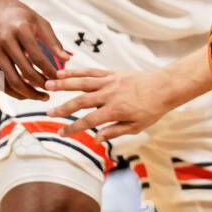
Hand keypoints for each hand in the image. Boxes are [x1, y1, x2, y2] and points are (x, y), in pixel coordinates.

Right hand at [0, 0, 69, 100]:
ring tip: (42, 97)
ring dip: (29, 94)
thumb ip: (54, 42)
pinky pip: (0, 83)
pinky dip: (14, 92)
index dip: (50, 72)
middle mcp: (5, 41)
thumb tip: (68, 59)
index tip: (60, 79)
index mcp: (20, 30)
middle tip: (53, 89)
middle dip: (42, 85)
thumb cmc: (21, 16)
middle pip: (26, 72)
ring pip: (12, 81)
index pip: (38, 58)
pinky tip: (27, 94)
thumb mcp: (40, 22)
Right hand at [46, 68, 168, 140]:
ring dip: (64, 84)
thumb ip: (115, 131)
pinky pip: (90, 72)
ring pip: (82, 82)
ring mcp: (109, 82)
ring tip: (48, 84)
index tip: (60, 133)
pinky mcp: (111, 74)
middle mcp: (109, 95)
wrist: (164, 87)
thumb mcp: (136, 127)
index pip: (89, 121)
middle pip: (81, 101)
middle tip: (48, 112)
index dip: (73, 128)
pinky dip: (76, 72)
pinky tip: (63, 73)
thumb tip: (96, 139)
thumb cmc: (152, 109)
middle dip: (63, 107)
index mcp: (114, 110)